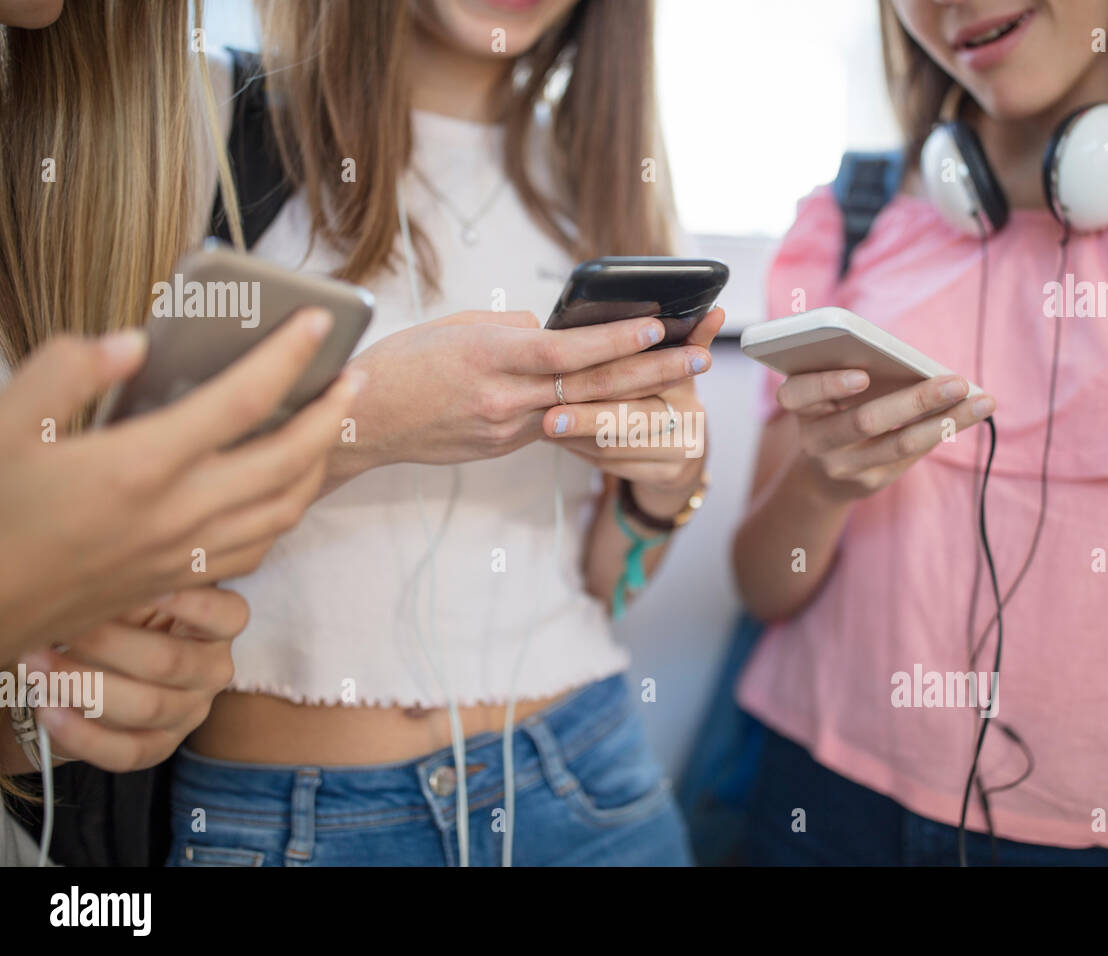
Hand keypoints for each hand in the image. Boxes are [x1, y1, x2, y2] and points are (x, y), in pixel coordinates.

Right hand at [0, 311, 363, 658]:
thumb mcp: (1, 428)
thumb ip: (65, 373)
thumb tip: (133, 346)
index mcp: (138, 465)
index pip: (241, 400)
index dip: (288, 356)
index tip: (317, 323)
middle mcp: (176, 512)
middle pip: (287, 460)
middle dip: (331, 414)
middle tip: (352, 377)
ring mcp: (184, 552)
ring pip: (285, 510)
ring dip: (318, 465)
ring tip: (329, 427)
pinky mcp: (177, 578)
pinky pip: (258, 547)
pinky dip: (285, 512)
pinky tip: (282, 487)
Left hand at [18, 587, 247, 773]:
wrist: (99, 668)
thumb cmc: (122, 619)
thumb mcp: (136, 595)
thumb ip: (136, 585)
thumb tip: (112, 575)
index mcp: (217, 628)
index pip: (229, 616)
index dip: (193, 604)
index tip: (152, 588)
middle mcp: (212, 671)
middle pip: (170, 662)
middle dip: (108, 644)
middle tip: (62, 628)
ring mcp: (190, 712)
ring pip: (145, 707)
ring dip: (83, 685)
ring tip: (37, 664)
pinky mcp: (161, 746)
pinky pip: (127, 752)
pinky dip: (82, 733)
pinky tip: (49, 708)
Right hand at [336, 309, 713, 474]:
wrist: (359, 424)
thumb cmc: (402, 363)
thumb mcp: (456, 328)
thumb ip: (512, 330)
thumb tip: (554, 331)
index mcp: (487, 358)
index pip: (565, 352)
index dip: (615, 340)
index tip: (658, 325)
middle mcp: (502, 400)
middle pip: (589, 387)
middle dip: (651, 371)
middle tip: (699, 357)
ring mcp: (504, 431)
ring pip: (582, 413)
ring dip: (636, 398)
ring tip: (682, 385)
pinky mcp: (502, 448)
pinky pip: (555, 426)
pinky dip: (592, 414)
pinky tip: (629, 403)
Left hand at [540, 308, 722, 507]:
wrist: (683, 455)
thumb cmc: (667, 401)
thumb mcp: (676, 367)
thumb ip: (688, 336)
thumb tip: (714, 312)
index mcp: (688, 384)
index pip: (652, 375)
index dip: (618, 371)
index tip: (581, 366)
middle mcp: (691, 419)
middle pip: (633, 417)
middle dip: (588, 418)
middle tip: (550, 417)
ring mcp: (681, 450)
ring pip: (617, 446)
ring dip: (577, 436)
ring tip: (544, 423)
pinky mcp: (666, 475)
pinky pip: (612, 464)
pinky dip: (582, 452)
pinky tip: (559, 440)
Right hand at [777, 368, 994, 500]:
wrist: (822, 474)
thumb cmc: (834, 411)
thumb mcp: (829, 393)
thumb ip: (853, 372)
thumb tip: (917, 362)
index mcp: (800, 407)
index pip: (798, 393)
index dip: (827, 384)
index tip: (862, 375)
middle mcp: (816, 440)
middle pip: (865, 421)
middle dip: (915, 399)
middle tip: (958, 382)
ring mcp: (842, 466)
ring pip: (899, 443)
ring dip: (947, 420)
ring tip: (982, 401)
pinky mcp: (869, 482)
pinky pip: (912, 454)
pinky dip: (944, 429)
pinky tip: (972, 413)